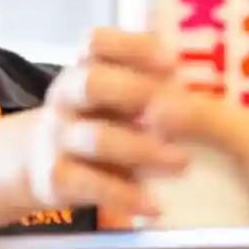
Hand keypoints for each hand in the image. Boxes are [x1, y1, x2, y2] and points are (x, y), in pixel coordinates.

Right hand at [21, 28, 190, 219]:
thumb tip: (201, 80)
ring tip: (181, 162)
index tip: (172, 63)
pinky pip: (89, 185)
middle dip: (137, 93)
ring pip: (95, 138)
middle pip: (93, 83)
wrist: (47, 167)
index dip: (133, 47)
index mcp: (88, 67)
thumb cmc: (107, 125)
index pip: (99, 42)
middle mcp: (68, 96)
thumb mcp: (125, 99)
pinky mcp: (56, 178)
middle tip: (179, 111)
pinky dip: (125, 195)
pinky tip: (155, 205)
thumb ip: (158, 88)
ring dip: (141, 148)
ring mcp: (58, 137)